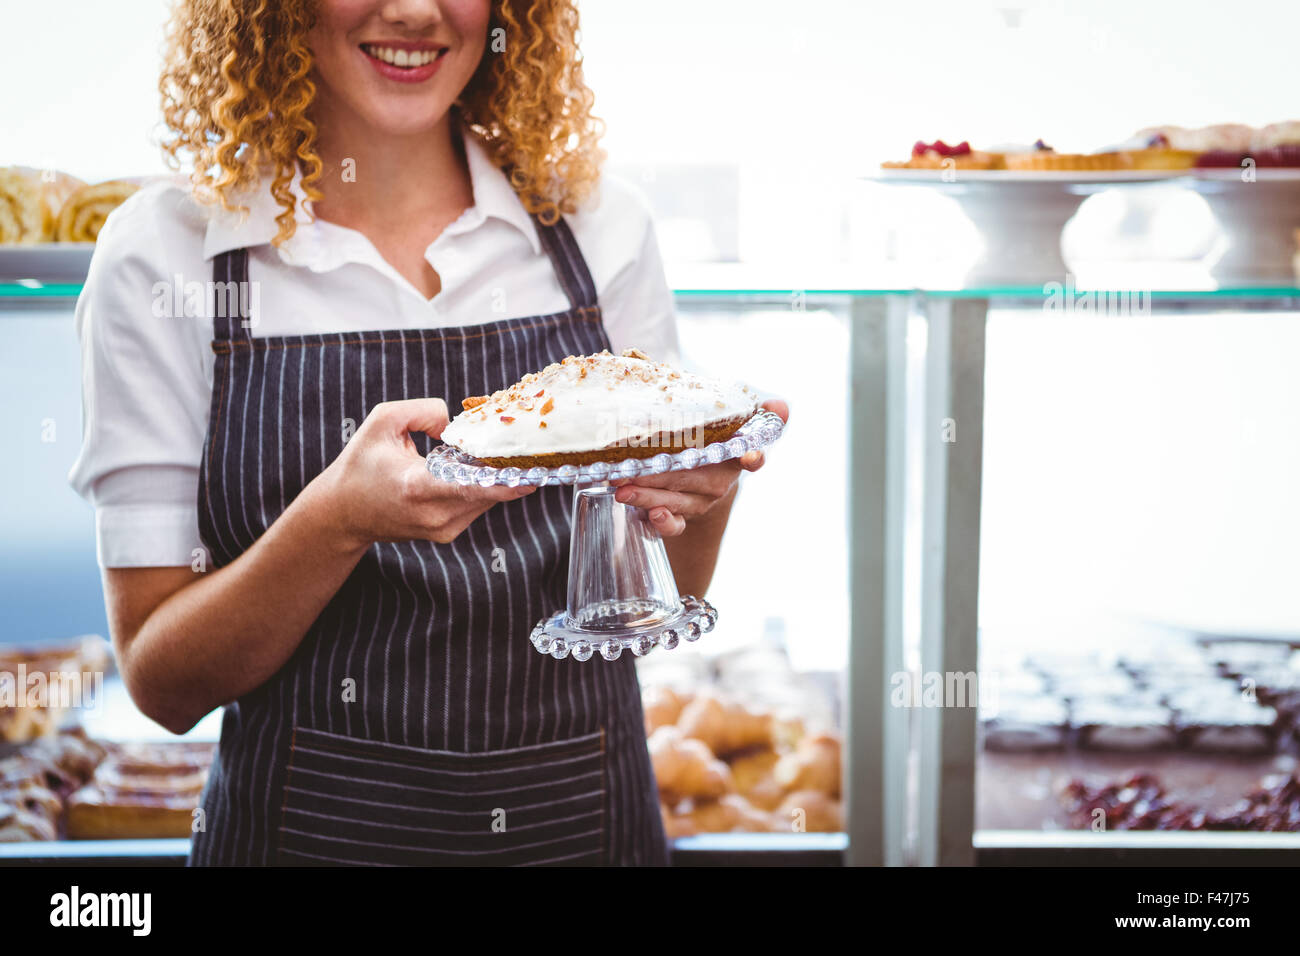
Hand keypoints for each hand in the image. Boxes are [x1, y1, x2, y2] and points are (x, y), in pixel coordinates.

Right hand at [312, 398, 534, 548]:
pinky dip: (482, 487)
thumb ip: (423, 410)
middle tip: (526, 446)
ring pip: (487, 499)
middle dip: (508, 469)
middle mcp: (433, 514)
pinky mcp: (447, 533)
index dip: (506, 479)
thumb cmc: (361, 465)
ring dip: (495, 477)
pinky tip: (471, 470)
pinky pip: (478, 506)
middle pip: (489, 492)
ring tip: (492, 453)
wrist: (343, 514)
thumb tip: (454, 424)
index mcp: (416, 487)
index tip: (533, 470)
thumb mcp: (382, 421)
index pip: (471, 486)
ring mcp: (442, 529)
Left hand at [610, 398, 788, 536]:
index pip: (753, 452)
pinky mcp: (683, 517)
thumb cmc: (694, 433)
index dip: (754, 454)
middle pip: (701, 478)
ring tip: (623, 487)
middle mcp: (722, 477)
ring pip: (680, 501)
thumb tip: (664, 364)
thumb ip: (695, 389)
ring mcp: (702, 500)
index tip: (751, 455)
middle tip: (635, 468)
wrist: (688, 471)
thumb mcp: (698, 408)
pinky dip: (663, 522)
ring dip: (650, 496)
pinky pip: (675, 526)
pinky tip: (648, 514)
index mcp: (734, 448)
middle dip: (667, 475)